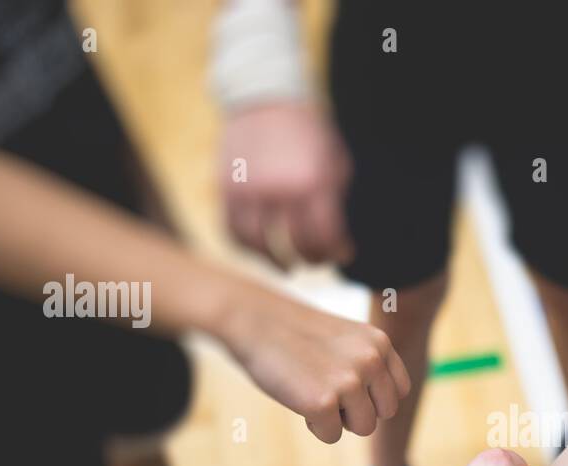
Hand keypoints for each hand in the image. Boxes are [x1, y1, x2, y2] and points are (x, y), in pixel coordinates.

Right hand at [218, 286, 409, 441]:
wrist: (251, 320)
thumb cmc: (292, 333)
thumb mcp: (343, 339)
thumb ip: (366, 365)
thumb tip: (379, 408)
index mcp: (380, 343)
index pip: (399, 390)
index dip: (373, 397)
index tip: (348, 388)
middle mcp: (371, 360)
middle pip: (385, 413)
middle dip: (358, 411)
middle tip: (327, 392)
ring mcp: (350, 381)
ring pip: (364, 428)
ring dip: (339, 420)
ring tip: (313, 393)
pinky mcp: (324, 402)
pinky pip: (332, 435)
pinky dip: (314, 425)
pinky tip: (297, 398)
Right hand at [220, 101, 351, 267]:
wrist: (266, 96)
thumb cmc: (308, 133)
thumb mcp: (335, 161)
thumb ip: (336, 203)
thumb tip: (339, 247)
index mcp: (314, 182)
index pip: (326, 236)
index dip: (335, 252)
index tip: (341, 254)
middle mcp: (281, 188)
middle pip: (296, 244)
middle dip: (310, 258)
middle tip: (314, 261)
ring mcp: (250, 189)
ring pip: (259, 244)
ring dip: (274, 262)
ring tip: (285, 266)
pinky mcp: (227, 188)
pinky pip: (231, 231)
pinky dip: (246, 248)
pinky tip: (258, 251)